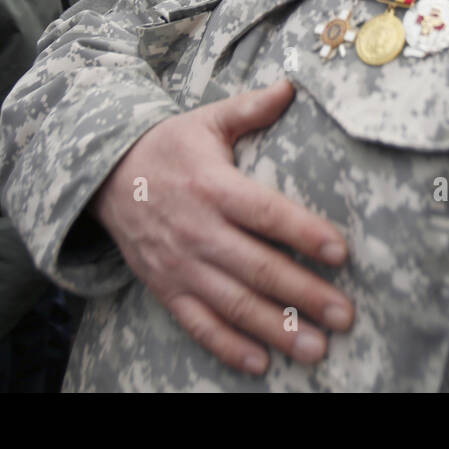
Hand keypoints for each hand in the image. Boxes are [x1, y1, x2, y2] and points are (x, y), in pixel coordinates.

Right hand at [91, 80, 353, 375]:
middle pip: (257, 267)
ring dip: (276, 329)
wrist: (103, 177)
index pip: (266, 213)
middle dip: (303, 294)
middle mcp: (198, 231)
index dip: (304, 232)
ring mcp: (180, 265)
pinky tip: (261, 364)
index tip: (341, 251)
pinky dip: (228, 347)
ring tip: (316, 349)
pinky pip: (198, 325)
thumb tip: (293, 84)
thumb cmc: (167, 147)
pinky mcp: (166, 289)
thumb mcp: (206, 121)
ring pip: (233, 304)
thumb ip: (251, 108)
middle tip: (345, 315)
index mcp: (214, 187)